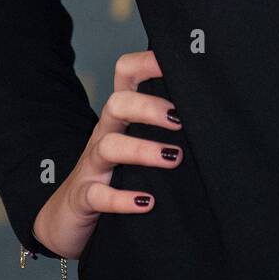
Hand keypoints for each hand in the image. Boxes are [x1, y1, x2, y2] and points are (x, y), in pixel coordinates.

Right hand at [31, 49, 182, 259]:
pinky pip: (99, 195)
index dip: (147, 62)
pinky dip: (122, 199)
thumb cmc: (114, 175)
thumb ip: (165, 128)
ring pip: (109, 146)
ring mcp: (92, 165)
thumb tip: (212, 114)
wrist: (66, 217)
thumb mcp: (137, 144)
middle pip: (117, 104)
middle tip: (179, 120)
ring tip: (174, 158)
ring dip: (142, 150)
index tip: (177, 61)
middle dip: (148, 107)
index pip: (126, 74)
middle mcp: (105, 133)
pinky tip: (147, 202)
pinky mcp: (84, 197)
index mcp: (120, 116)